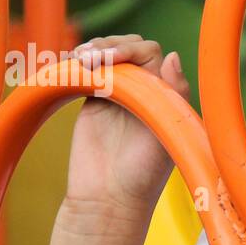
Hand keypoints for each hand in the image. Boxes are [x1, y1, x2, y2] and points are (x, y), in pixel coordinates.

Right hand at [63, 34, 190, 219]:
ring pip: (106, 56)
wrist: (107, 199)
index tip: (112, 61)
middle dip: (110, 45)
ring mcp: (117, 95)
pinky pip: (87, 72)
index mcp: (164, 95)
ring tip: (80, 60)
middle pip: (128, 48)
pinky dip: (78, 63)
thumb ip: (174, 94)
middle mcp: (143, 91)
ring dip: (93, 49)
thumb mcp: (166, 134)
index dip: (131, 49)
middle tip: (91, 58)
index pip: (150, 53)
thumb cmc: (143, 174)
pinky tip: (72, 64)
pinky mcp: (93, 102)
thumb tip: (174, 55)